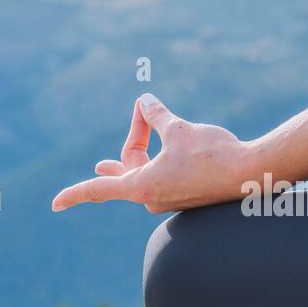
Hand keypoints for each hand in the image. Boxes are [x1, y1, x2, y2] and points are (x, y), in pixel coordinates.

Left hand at [51, 94, 255, 213]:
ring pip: (148, 170)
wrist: (254, 174)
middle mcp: (153, 198)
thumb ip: (157, 116)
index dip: (74, 194)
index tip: (54, 205)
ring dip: (150, 145)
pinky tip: (174, 143)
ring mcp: (171, 200)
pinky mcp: (188, 197)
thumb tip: (144, 101)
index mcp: (143, 186)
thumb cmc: (214, 154)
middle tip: (141, 114)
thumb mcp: (180, 128)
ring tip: (148, 120)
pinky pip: (165, 175)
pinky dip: (165, 155)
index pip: (99, 189)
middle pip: (129, 168)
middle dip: (134, 138)